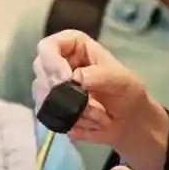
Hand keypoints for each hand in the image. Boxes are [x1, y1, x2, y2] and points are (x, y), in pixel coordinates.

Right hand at [33, 30, 168, 169]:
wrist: (128, 122)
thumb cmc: (127, 93)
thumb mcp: (121, 80)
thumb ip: (99, 75)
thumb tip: (75, 78)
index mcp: (74, 47)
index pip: (48, 46)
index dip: (52, 61)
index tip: (66, 79)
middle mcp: (58, 64)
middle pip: (40, 70)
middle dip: (64, 90)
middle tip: (87, 102)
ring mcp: (52, 87)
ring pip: (43, 96)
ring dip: (72, 109)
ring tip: (99, 114)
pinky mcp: (51, 109)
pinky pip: (49, 116)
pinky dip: (70, 122)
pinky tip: (90, 123)